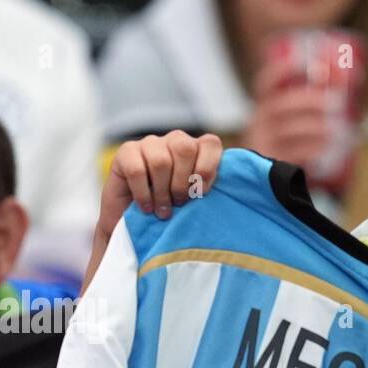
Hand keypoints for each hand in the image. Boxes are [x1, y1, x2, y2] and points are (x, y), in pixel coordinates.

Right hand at [83, 131, 223, 292]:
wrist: (135, 225)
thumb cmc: (174, 215)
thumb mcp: (198, 205)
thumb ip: (211, 192)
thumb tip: (241, 198)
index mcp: (197, 150)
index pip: (210, 143)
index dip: (208, 167)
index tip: (202, 194)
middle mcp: (174, 141)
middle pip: (184, 146)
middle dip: (183, 181)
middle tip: (181, 203)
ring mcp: (149, 144)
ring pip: (160, 159)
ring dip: (163, 191)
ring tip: (164, 211)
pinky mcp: (126, 153)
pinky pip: (138, 168)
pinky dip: (143, 192)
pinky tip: (146, 207)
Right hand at [241, 62, 335, 167]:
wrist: (273, 176)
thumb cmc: (291, 139)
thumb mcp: (296, 117)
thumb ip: (317, 97)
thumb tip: (354, 75)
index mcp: (265, 103)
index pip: (267, 82)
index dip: (285, 70)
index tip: (309, 64)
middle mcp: (260, 120)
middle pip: (282, 104)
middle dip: (311, 101)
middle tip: (338, 103)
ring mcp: (265, 141)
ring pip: (289, 129)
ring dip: (317, 126)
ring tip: (335, 130)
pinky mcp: (275, 161)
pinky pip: (294, 153)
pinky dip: (314, 148)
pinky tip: (327, 146)